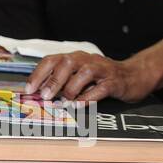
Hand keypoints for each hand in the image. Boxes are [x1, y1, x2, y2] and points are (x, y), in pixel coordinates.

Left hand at [24, 52, 156, 103]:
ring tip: (63, 102)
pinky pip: (101, 88)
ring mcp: (102, 69)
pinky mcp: (115, 82)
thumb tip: (39, 94)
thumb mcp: (79, 77)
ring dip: (70, 88)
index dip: (38, 74)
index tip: (29, 89)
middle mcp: (87, 59)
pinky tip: (78, 105)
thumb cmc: (101, 78)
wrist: (133, 76)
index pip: (52, 60)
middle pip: (66, 63)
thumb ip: (62, 82)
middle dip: (53, 80)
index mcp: (75, 57)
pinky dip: (88, 97)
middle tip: (44, 96)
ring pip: (84, 73)